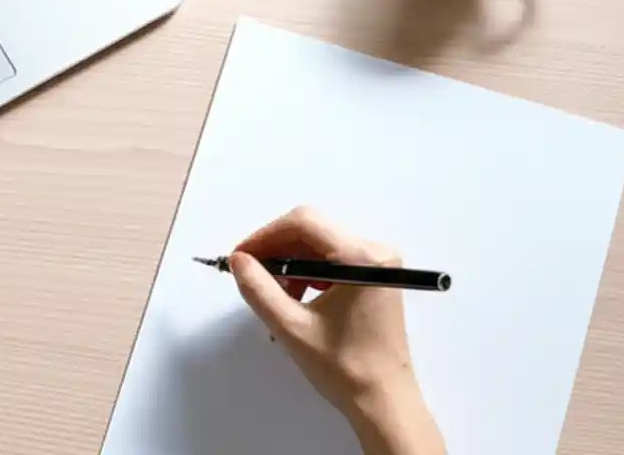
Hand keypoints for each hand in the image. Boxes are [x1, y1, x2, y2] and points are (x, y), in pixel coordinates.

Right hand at [230, 208, 444, 454]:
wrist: (385, 401)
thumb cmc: (344, 368)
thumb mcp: (292, 328)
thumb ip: (260, 290)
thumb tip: (238, 260)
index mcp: (362, 258)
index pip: (304, 223)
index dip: (266, 235)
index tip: (240, 257)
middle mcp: (376, 252)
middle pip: (313, 230)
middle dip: (276, 249)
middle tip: (249, 273)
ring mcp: (379, 264)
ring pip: (320, 245)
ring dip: (291, 263)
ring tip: (274, 295)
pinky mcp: (376, 278)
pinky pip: (333, 260)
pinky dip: (308, 274)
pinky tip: (294, 299)